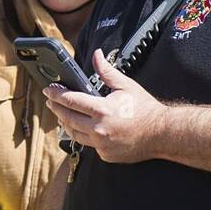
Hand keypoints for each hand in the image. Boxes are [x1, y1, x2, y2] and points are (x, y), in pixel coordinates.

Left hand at [44, 50, 167, 163]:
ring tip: (62, 114)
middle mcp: (99, 129)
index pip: (71, 101)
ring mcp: (101, 145)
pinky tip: (83, 128)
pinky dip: (85, 135)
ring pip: (74, 134)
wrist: (162, 134)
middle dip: (56, 108)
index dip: (56, 95)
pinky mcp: (105, 155)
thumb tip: (97, 55)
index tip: (48, 90)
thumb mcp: (126, 86)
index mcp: (102, 110)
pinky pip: (89, 145)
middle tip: (50, 101)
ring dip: (66, 123)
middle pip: (67, 118)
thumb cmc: (145, 108)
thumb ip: (107, 72)